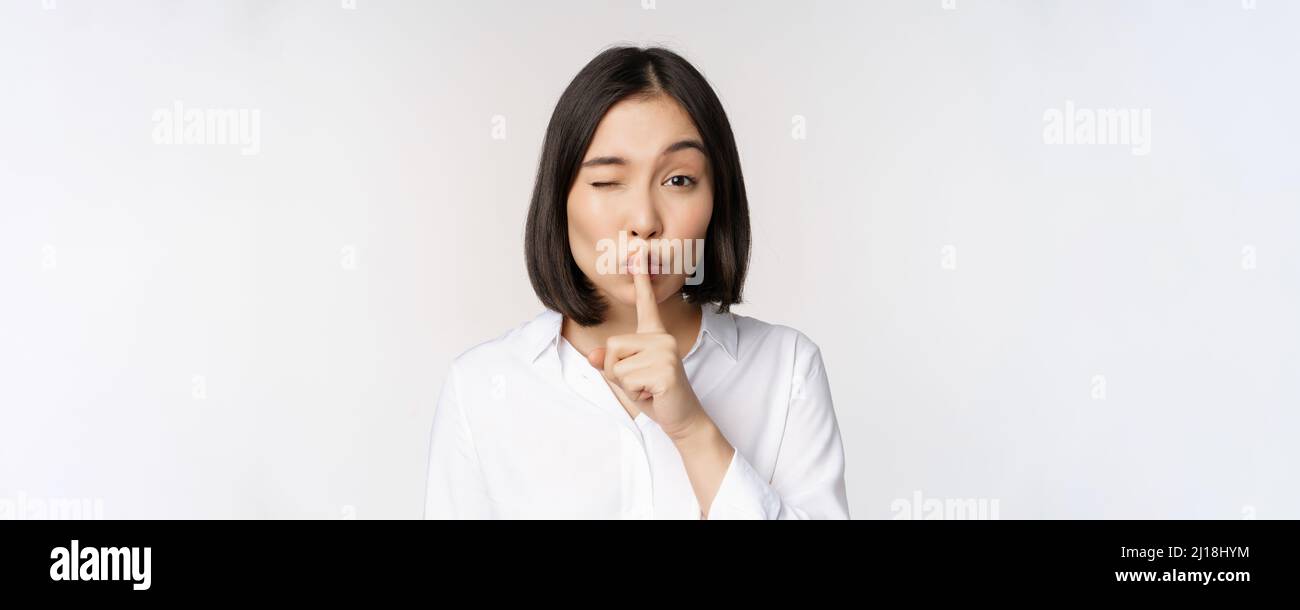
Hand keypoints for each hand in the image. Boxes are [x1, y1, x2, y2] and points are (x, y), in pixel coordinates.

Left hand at [587, 249, 704, 439]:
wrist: (682, 417)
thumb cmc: (655, 395)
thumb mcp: (627, 377)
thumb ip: (610, 364)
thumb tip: (592, 356)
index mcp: (654, 335)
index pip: (646, 304)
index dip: (641, 280)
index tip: (639, 254)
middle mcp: (661, 338)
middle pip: (613, 346)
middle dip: (617, 372)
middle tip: (642, 382)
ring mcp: (665, 352)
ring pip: (617, 366)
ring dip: (626, 384)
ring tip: (649, 388)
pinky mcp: (665, 370)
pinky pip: (627, 380)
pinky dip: (635, 393)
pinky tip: (654, 394)